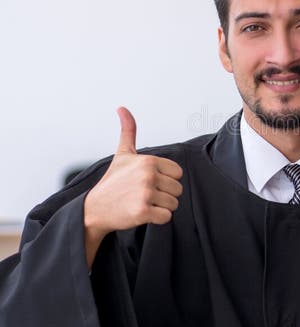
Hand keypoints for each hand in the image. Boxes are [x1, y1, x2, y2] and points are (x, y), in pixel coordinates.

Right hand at [83, 107, 182, 266]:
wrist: (94, 209)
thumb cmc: (112, 182)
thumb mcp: (122, 154)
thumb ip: (128, 131)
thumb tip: (122, 108)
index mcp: (148, 161)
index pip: (178, 173)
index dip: (166, 180)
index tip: (149, 182)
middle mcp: (148, 175)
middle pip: (178, 189)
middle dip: (164, 195)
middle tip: (144, 195)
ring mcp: (145, 194)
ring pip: (174, 204)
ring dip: (161, 207)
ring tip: (142, 203)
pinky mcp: (143, 212)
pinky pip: (166, 217)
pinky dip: (157, 219)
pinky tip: (142, 214)